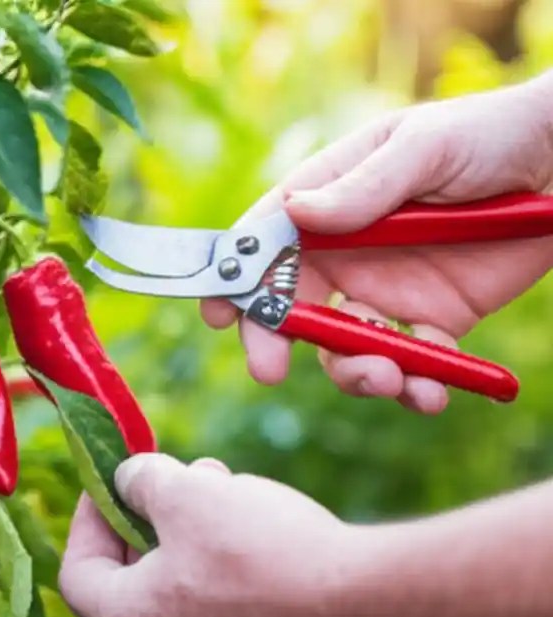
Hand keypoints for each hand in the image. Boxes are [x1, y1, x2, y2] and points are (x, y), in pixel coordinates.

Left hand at [58, 453, 371, 616]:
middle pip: (135, 577)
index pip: (79, 574)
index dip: (87, 520)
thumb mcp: (184, 492)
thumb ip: (141, 481)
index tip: (109, 482)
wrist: (365, 610)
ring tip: (227, 486)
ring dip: (194, 531)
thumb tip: (130, 480)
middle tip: (176, 476)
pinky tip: (263, 523)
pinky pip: (230, 605)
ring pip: (186, 586)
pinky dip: (231, 561)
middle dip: (151, 516)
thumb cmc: (260, 552)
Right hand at [205, 73, 552, 413]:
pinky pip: (412, 366)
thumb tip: (297, 215)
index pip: (268, 240)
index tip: (219, 313)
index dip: (236, 276)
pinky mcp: (434, 323)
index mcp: (330, 199)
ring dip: (356, 372)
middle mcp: (348, 253)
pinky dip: (418, 386)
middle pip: (290, 305)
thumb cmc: (486, 135)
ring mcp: (387, 292)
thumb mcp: (421, 148)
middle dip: (275, 341)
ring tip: (389, 378)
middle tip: (268, 371)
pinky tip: (433, 391)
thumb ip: (363, 186)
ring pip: (345, 348)